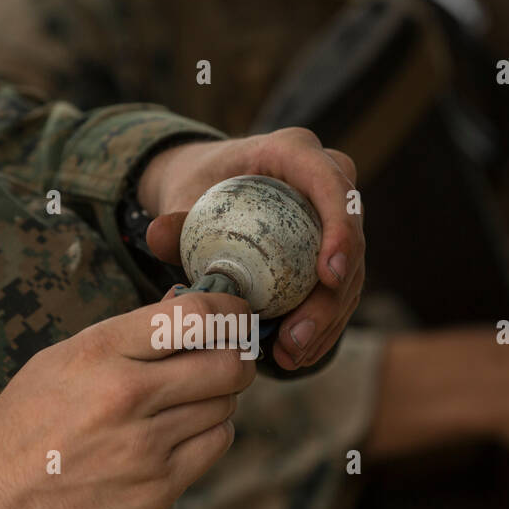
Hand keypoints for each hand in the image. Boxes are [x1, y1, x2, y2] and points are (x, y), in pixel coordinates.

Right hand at [0, 290, 256, 508]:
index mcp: (97, 352)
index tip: (236, 311)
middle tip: (230, 359)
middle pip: (224, 362)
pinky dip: (211, 433)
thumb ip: (123, 337)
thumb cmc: (21, 431)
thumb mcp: (56, 364)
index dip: (228, 308)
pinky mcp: (158, 487)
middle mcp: (126, 394)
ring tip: (189, 401)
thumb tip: (184, 304)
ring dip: (219, 398)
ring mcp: (145, 445)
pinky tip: (186, 432)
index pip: (192, 314)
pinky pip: (215, 444)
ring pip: (223, 405)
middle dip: (237, 357)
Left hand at [136, 128, 364, 370]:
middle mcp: (326, 180)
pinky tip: (296, 355)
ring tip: (289, 356)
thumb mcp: (183, 197)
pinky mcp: (333, 252)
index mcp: (293, 152)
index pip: (333, 185)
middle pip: (350, 241)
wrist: (210, 190)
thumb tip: (157, 235)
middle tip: (295, 338)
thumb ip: (174, 218)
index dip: (341, 229)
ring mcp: (336, 219)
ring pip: (350, 275)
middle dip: (330, 299)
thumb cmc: (200, 187)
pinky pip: (339, 294)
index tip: (329, 275)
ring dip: (325, 323)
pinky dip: (320, 328)